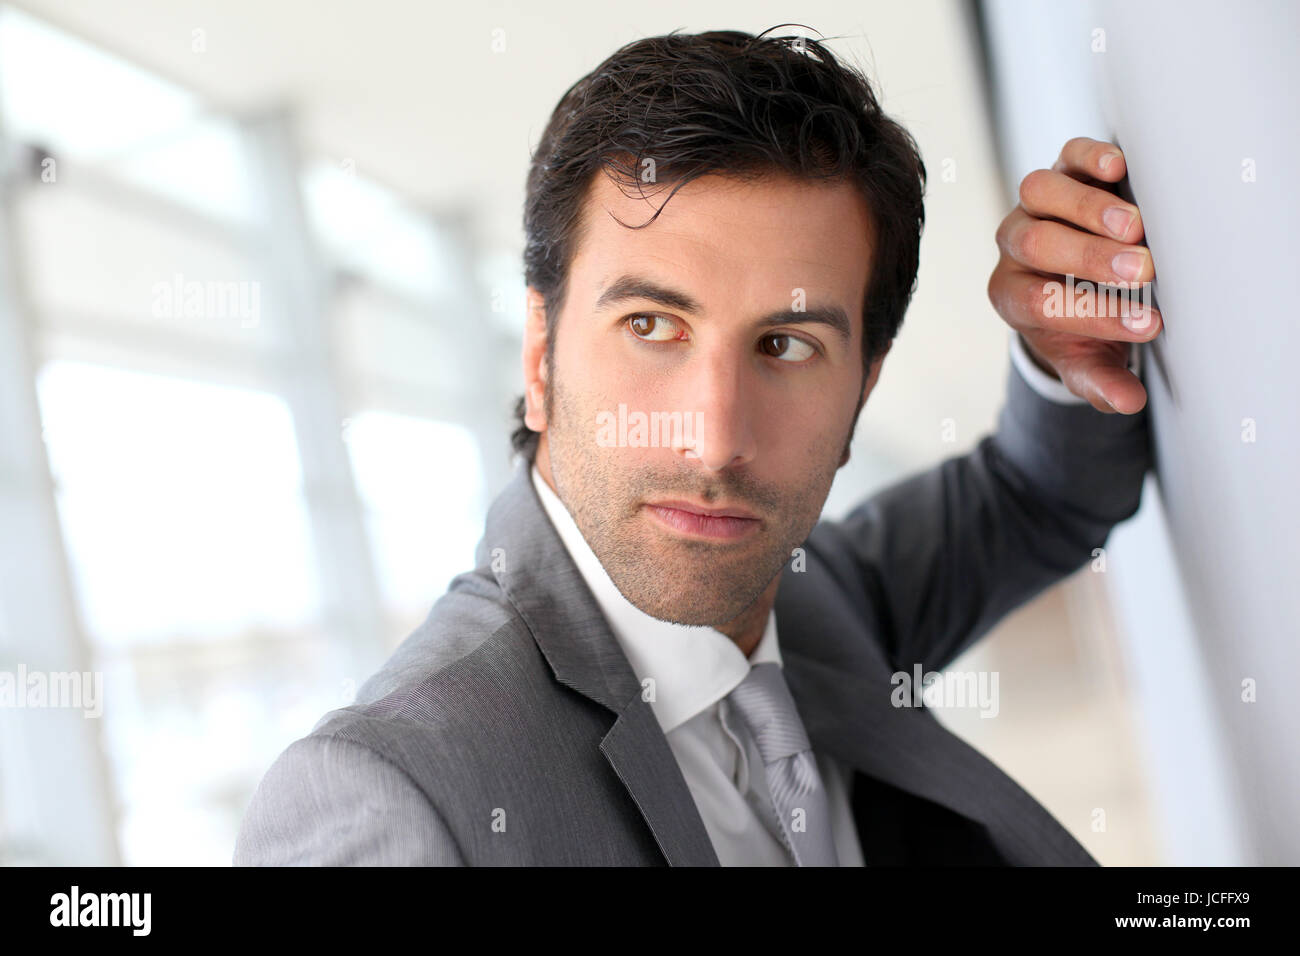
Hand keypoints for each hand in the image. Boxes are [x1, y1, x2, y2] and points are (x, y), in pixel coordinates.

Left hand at [988, 137, 1161, 413]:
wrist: (1080, 277)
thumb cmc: (1081, 319)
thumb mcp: (1087, 357)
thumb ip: (1100, 382)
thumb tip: (1126, 402)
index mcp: (1011, 295)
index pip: (1038, 303)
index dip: (1092, 314)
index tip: (1147, 323)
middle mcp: (1014, 247)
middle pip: (1034, 244)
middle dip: (1088, 258)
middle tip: (1141, 270)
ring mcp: (1034, 204)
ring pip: (1040, 194)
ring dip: (1088, 209)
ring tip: (1136, 227)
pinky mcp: (1064, 169)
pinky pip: (1067, 157)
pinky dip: (1090, 158)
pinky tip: (1119, 168)